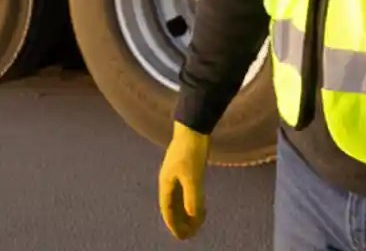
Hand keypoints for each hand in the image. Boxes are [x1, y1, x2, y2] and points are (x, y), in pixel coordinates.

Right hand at [158, 121, 210, 239]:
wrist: (193, 127)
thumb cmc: (191, 151)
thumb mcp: (193, 177)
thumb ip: (193, 198)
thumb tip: (193, 217)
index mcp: (166, 183)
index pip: (167, 209)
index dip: (174, 224)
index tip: (182, 237)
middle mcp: (168, 180)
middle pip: (172, 207)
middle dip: (180, 222)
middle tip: (189, 235)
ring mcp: (176, 174)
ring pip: (178, 200)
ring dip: (185, 214)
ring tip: (194, 225)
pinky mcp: (184, 169)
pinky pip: (185, 192)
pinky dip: (190, 203)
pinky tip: (199, 207)